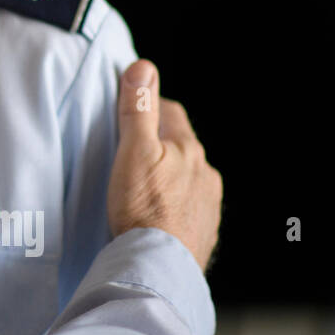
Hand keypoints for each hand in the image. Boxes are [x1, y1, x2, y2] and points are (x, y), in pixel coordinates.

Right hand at [109, 59, 222, 271]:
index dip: (148, 107)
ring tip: (140, 186)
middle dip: (158, 143)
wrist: (158, 267)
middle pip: (180, 146)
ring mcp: (207, 205)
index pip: (170, 112)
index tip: (127, 112)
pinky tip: (154, 215)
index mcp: (188, 150)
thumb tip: (143, 67)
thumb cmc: (141, 208)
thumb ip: (137, 109)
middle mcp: (205, 174)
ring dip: (167, 176)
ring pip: (186, 178)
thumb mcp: (132, 151)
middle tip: (128, 150)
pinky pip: (187, 208)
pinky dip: (172, 205)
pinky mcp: (202, 232)